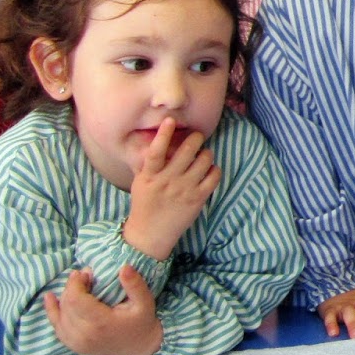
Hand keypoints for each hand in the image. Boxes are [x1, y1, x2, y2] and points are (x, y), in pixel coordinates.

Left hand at [42, 265, 163, 354]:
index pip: (75, 300)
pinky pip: (57, 326)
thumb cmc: (141, 321)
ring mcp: (77, 343)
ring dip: (64, 296)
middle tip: (83, 275)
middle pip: (66, 305)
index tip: (85, 272)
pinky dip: (52, 311)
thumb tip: (124, 267)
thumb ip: (135, 284)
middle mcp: (85, 335)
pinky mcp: (73, 346)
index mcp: (101, 323)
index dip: (75, 283)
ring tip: (76, 284)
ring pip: (60, 314)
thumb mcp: (145, 301)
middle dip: (71, 287)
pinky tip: (50, 298)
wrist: (138, 346)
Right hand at [122, 118, 220, 260]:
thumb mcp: (141, 182)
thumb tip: (156, 141)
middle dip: (195, 138)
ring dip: (206, 153)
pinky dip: (214, 169)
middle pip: (186, 151)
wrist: (150, 234)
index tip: (170, 120)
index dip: (163, 135)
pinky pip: (214, 175)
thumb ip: (148, 164)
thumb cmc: (145, 204)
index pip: (155, 152)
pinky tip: (208, 170)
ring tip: (202, 156)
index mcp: (150, 176)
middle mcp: (167, 181)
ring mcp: (184, 190)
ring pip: (204, 160)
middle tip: (196, 137)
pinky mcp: (198, 198)